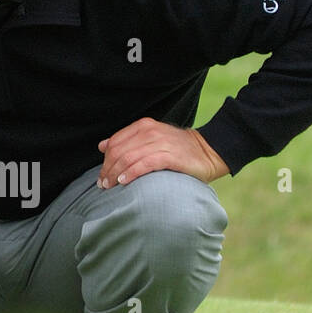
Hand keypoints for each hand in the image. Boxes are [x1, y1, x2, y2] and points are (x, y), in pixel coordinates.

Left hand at [97, 118, 229, 187]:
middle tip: (104, 185)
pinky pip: (144, 164)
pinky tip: (124, 181)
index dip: (105, 160)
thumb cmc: (177, 150)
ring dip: (115, 173)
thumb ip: (128, 141)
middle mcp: (150, 131)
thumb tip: (102, 145)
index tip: (102, 176)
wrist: (209, 152)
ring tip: (110, 186)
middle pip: (119, 151)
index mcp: (144, 126)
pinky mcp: (170, 156)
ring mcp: (160, 143)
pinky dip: (131, 173)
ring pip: (128, 157)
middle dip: (107, 169)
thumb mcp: (150, 140)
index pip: (115, 142)